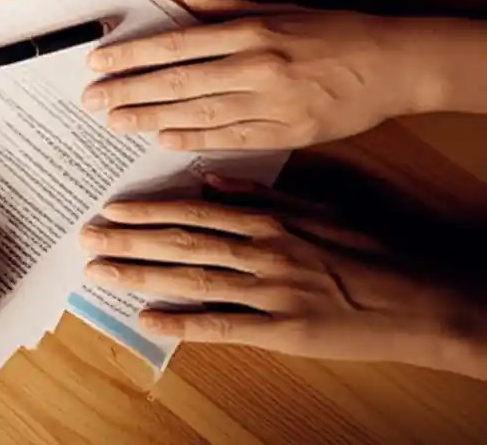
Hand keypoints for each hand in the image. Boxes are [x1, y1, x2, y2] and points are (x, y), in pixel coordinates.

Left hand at [79, 176, 486, 376]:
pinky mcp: (282, 330)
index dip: (145, 211)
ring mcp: (270, 292)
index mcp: (269, 217)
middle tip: (85, 239)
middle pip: (180, 242)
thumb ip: (262, 192)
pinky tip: (147, 320)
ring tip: (99, 273)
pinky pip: (222, 326)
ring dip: (140, 276)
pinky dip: (183, 323)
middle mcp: (262, 250)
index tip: (107, 209)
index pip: (192, 211)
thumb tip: (211, 178)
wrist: (422, 294)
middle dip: (127, 240)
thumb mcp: (320, 204)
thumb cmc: (373, 246)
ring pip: (191, 279)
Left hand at [82, 0, 447, 149]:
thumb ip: (228, 5)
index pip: (175, 46)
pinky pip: (230, 138)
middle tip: (90, 101)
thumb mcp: (281, 6)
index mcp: (250, 32)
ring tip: (113, 122)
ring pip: (196, 112)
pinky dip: (194, 139)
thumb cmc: (337, 31)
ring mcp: (270, 103)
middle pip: (176, 82)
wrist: (397, 64)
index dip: (131, 57)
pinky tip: (161, 139)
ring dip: (149, 118)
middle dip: (127, 91)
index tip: (98, 64)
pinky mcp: (287, 132)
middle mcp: (255, 67)